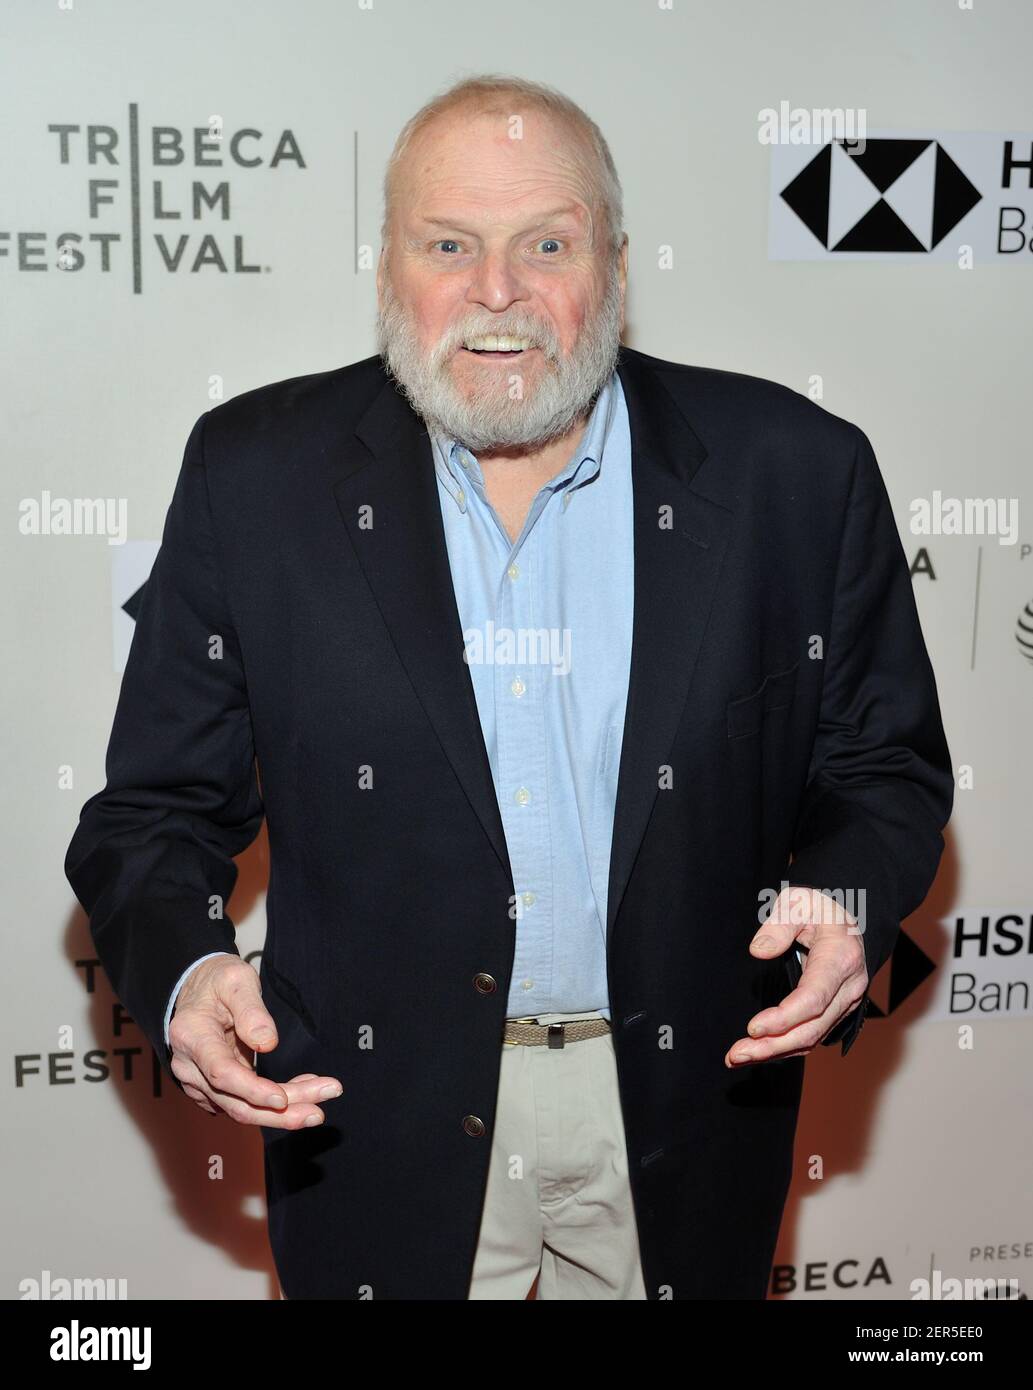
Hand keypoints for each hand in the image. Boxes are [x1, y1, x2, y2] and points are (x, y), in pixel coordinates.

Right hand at [168, 955, 342, 1125]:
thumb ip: (251, 1009)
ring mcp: (197, 1081)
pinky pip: (242, 1104)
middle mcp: (189, 1066)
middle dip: (279, 1113)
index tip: (283, 1099)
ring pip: (240, 1109)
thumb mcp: (236, 980)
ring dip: (282, 1113)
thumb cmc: (218, 981)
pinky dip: (272, 1105)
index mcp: (192, 1036)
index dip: (253, 1091)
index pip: (221, 1072)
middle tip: (318, 1113)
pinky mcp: (211, 1089)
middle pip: (234, 1102)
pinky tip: (301, 1090)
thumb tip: (268, 1043)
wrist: (198, 989)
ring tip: (318, 1107)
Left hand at [724, 885, 867, 1066]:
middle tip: (736, 1054)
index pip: (813, 998)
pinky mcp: (837, 1010)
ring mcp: (847, 1002)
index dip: (784, 1018)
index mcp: (841, 959)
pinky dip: (786, 1046)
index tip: (753, 1027)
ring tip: (739, 1056)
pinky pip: (812, 1034)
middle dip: (773, 1045)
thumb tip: (758, 951)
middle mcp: (850, 988)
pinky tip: (760, 1050)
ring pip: (812, 1037)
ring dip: (775, 1052)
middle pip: (812, 1028)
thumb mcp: (797, 903)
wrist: (847, 915)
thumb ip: (778, 926)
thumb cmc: (820, 907)